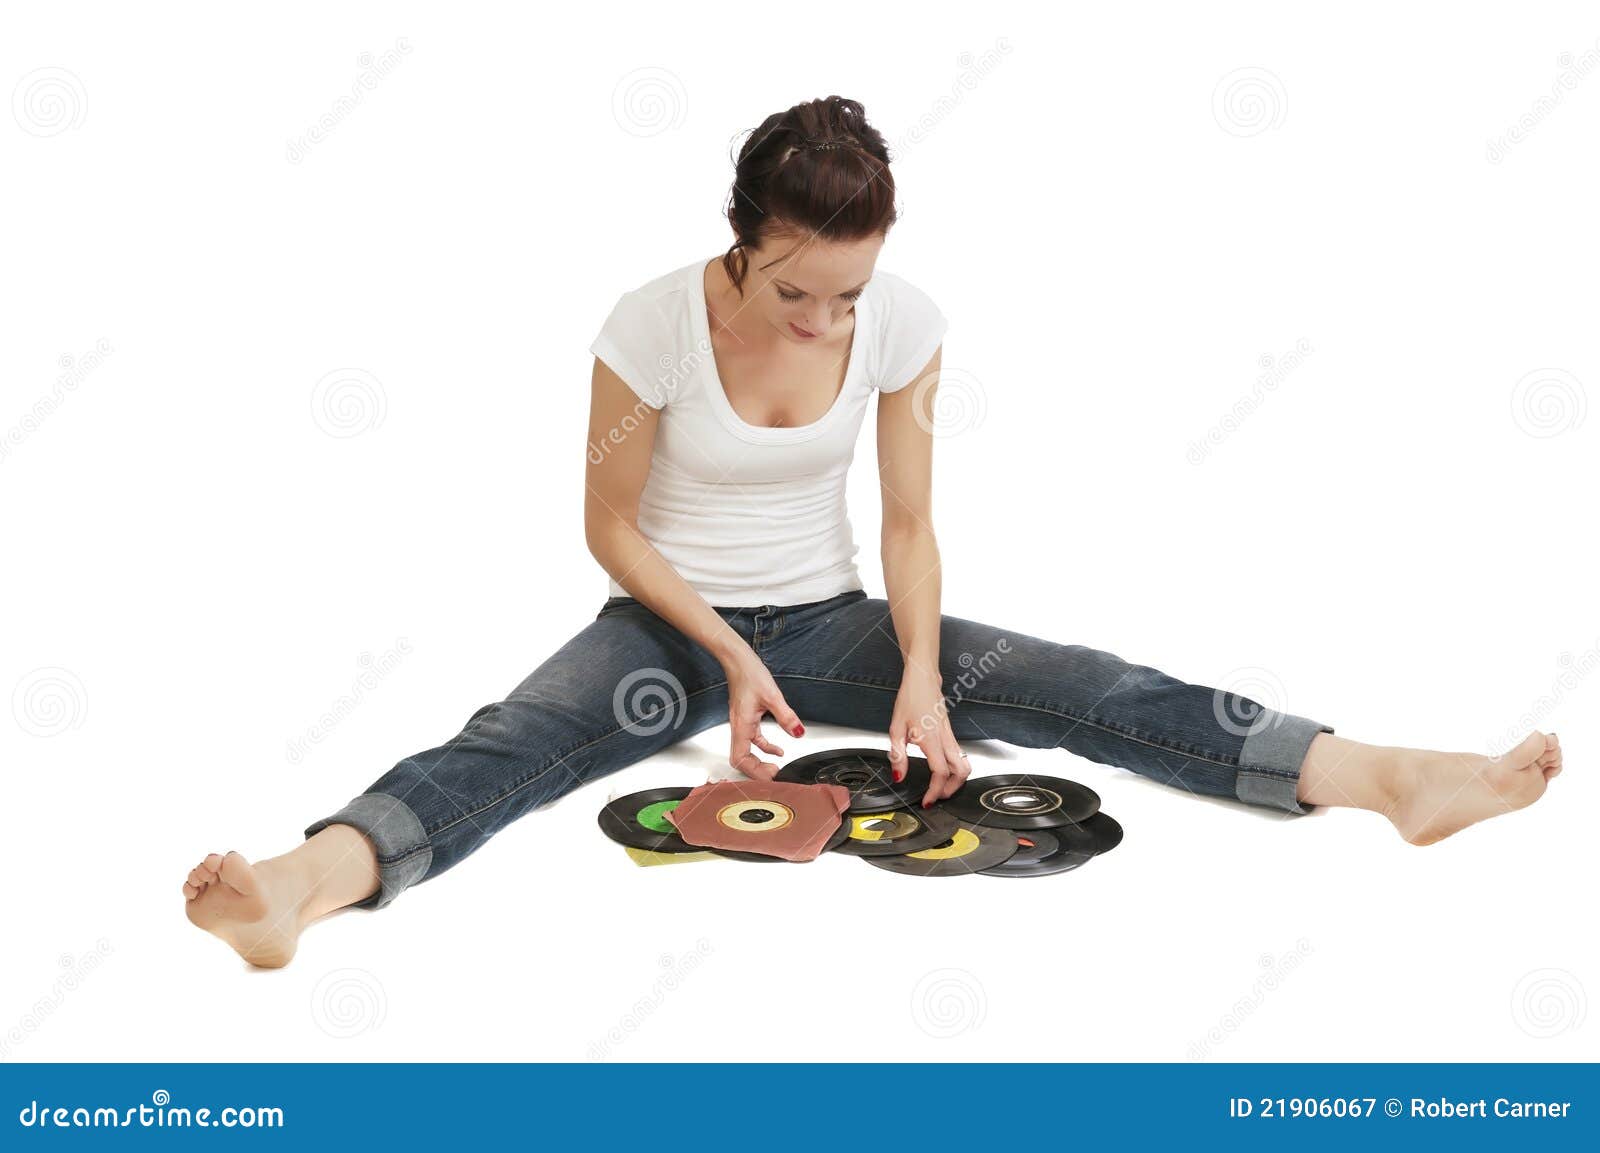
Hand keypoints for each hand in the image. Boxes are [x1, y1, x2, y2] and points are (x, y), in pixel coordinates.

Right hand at [723, 645, 804, 780]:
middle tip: (775, 774)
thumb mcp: (772, 696)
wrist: (738, 660)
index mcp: (741, 725)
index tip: (770, 774)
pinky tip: (778, 749)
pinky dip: (765, 748)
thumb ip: (786, 716)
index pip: (740, 759)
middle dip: (757, 771)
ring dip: (760, 761)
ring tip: (776, 767)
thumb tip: (798, 732)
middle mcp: (738, 727)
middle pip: (741, 760)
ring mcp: (741, 724)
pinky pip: (753, 740)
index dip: (753, 771)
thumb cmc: (749, 674)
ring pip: (746, 752)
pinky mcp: (746, 718)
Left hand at [889, 663, 969, 806]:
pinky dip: (954, 767)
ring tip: (941, 786)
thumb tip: (898, 775)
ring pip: (964, 763)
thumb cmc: (910, 697)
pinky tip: (941, 769)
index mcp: (931, 739)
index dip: (935, 791)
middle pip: (962, 771)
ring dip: (956, 779)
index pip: (940, 772)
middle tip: (937, 796)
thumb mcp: (896, 728)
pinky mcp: (950, 732)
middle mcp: (945, 738)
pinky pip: (958, 754)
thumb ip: (897, 755)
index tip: (927, 800)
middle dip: (952, 789)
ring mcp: (950, 735)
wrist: (923, 678)